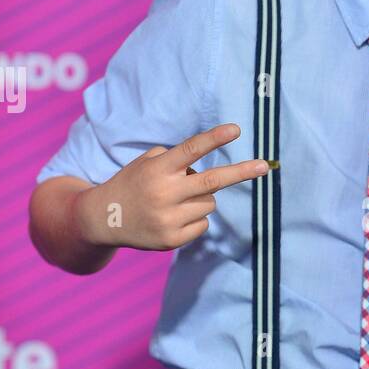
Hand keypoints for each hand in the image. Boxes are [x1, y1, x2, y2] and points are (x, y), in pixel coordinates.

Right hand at [75, 123, 269, 251]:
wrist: (103, 218)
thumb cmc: (133, 183)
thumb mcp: (146, 163)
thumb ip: (175, 162)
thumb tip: (210, 175)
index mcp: (158, 169)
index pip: (191, 150)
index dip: (215, 138)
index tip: (237, 130)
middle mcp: (164, 193)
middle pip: (212, 181)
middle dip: (241, 172)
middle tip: (265, 166)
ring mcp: (168, 218)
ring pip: (210, 203)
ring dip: (202, 198)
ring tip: (175, 200)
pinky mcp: (171, 239)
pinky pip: (203, 224)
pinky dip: (194, 218)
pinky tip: (172, 217)